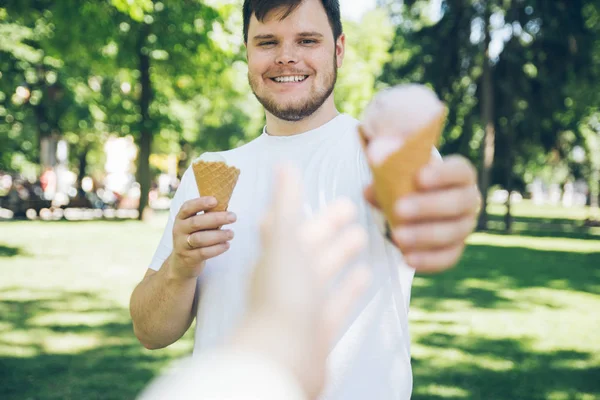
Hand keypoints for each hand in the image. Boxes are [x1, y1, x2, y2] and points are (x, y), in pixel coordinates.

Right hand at [168, 196, 236, 279]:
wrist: (182, 263)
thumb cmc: (194, 237)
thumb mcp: (196, 225)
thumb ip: (207, 215)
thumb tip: (226, 204)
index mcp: (181, 218)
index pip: (187, 207)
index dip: (200, 203)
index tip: (215, 200)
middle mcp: (179, 230)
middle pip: (196, 223)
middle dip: (216, 219)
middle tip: (233, 217)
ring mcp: (182, 245)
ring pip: (200, 239)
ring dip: (218, 235)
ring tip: (231, 233)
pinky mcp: (189, 258)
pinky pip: (203, 253)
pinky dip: (217, 248)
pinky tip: (226, 245)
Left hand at [233, 165, 370, 398]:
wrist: (281, 356)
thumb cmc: (281, 294)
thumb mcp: (285, 240)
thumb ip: (286, 202)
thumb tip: (283, 163)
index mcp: (275, 255)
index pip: (288, 223)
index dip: (305, 207)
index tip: (328, 193)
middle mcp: (286, 278)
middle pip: (309, 245)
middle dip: (328, 226)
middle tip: (352, 208)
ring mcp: (303, 304)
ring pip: (323, 271)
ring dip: (339, 253)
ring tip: (362, 236)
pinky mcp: (319, 327)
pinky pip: (336, 302)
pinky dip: (349, 287)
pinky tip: (365, 274)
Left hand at [364, 155, 479, 272]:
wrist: (399, 196)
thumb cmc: (399, 170)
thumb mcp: (393, 156)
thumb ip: (387, 150)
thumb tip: (377, 154)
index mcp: (459, 172)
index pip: (460, 171)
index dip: (443, 175)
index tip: (418, 178)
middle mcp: (468, 199)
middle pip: (459, 203)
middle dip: (429, 207)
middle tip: (398, 209)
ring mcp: (463, 226)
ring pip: (454, 233)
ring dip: (425, 235)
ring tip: (397, 236)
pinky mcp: (452, 248)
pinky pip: (447, 257)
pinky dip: (429, 260)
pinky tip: (406, 258)